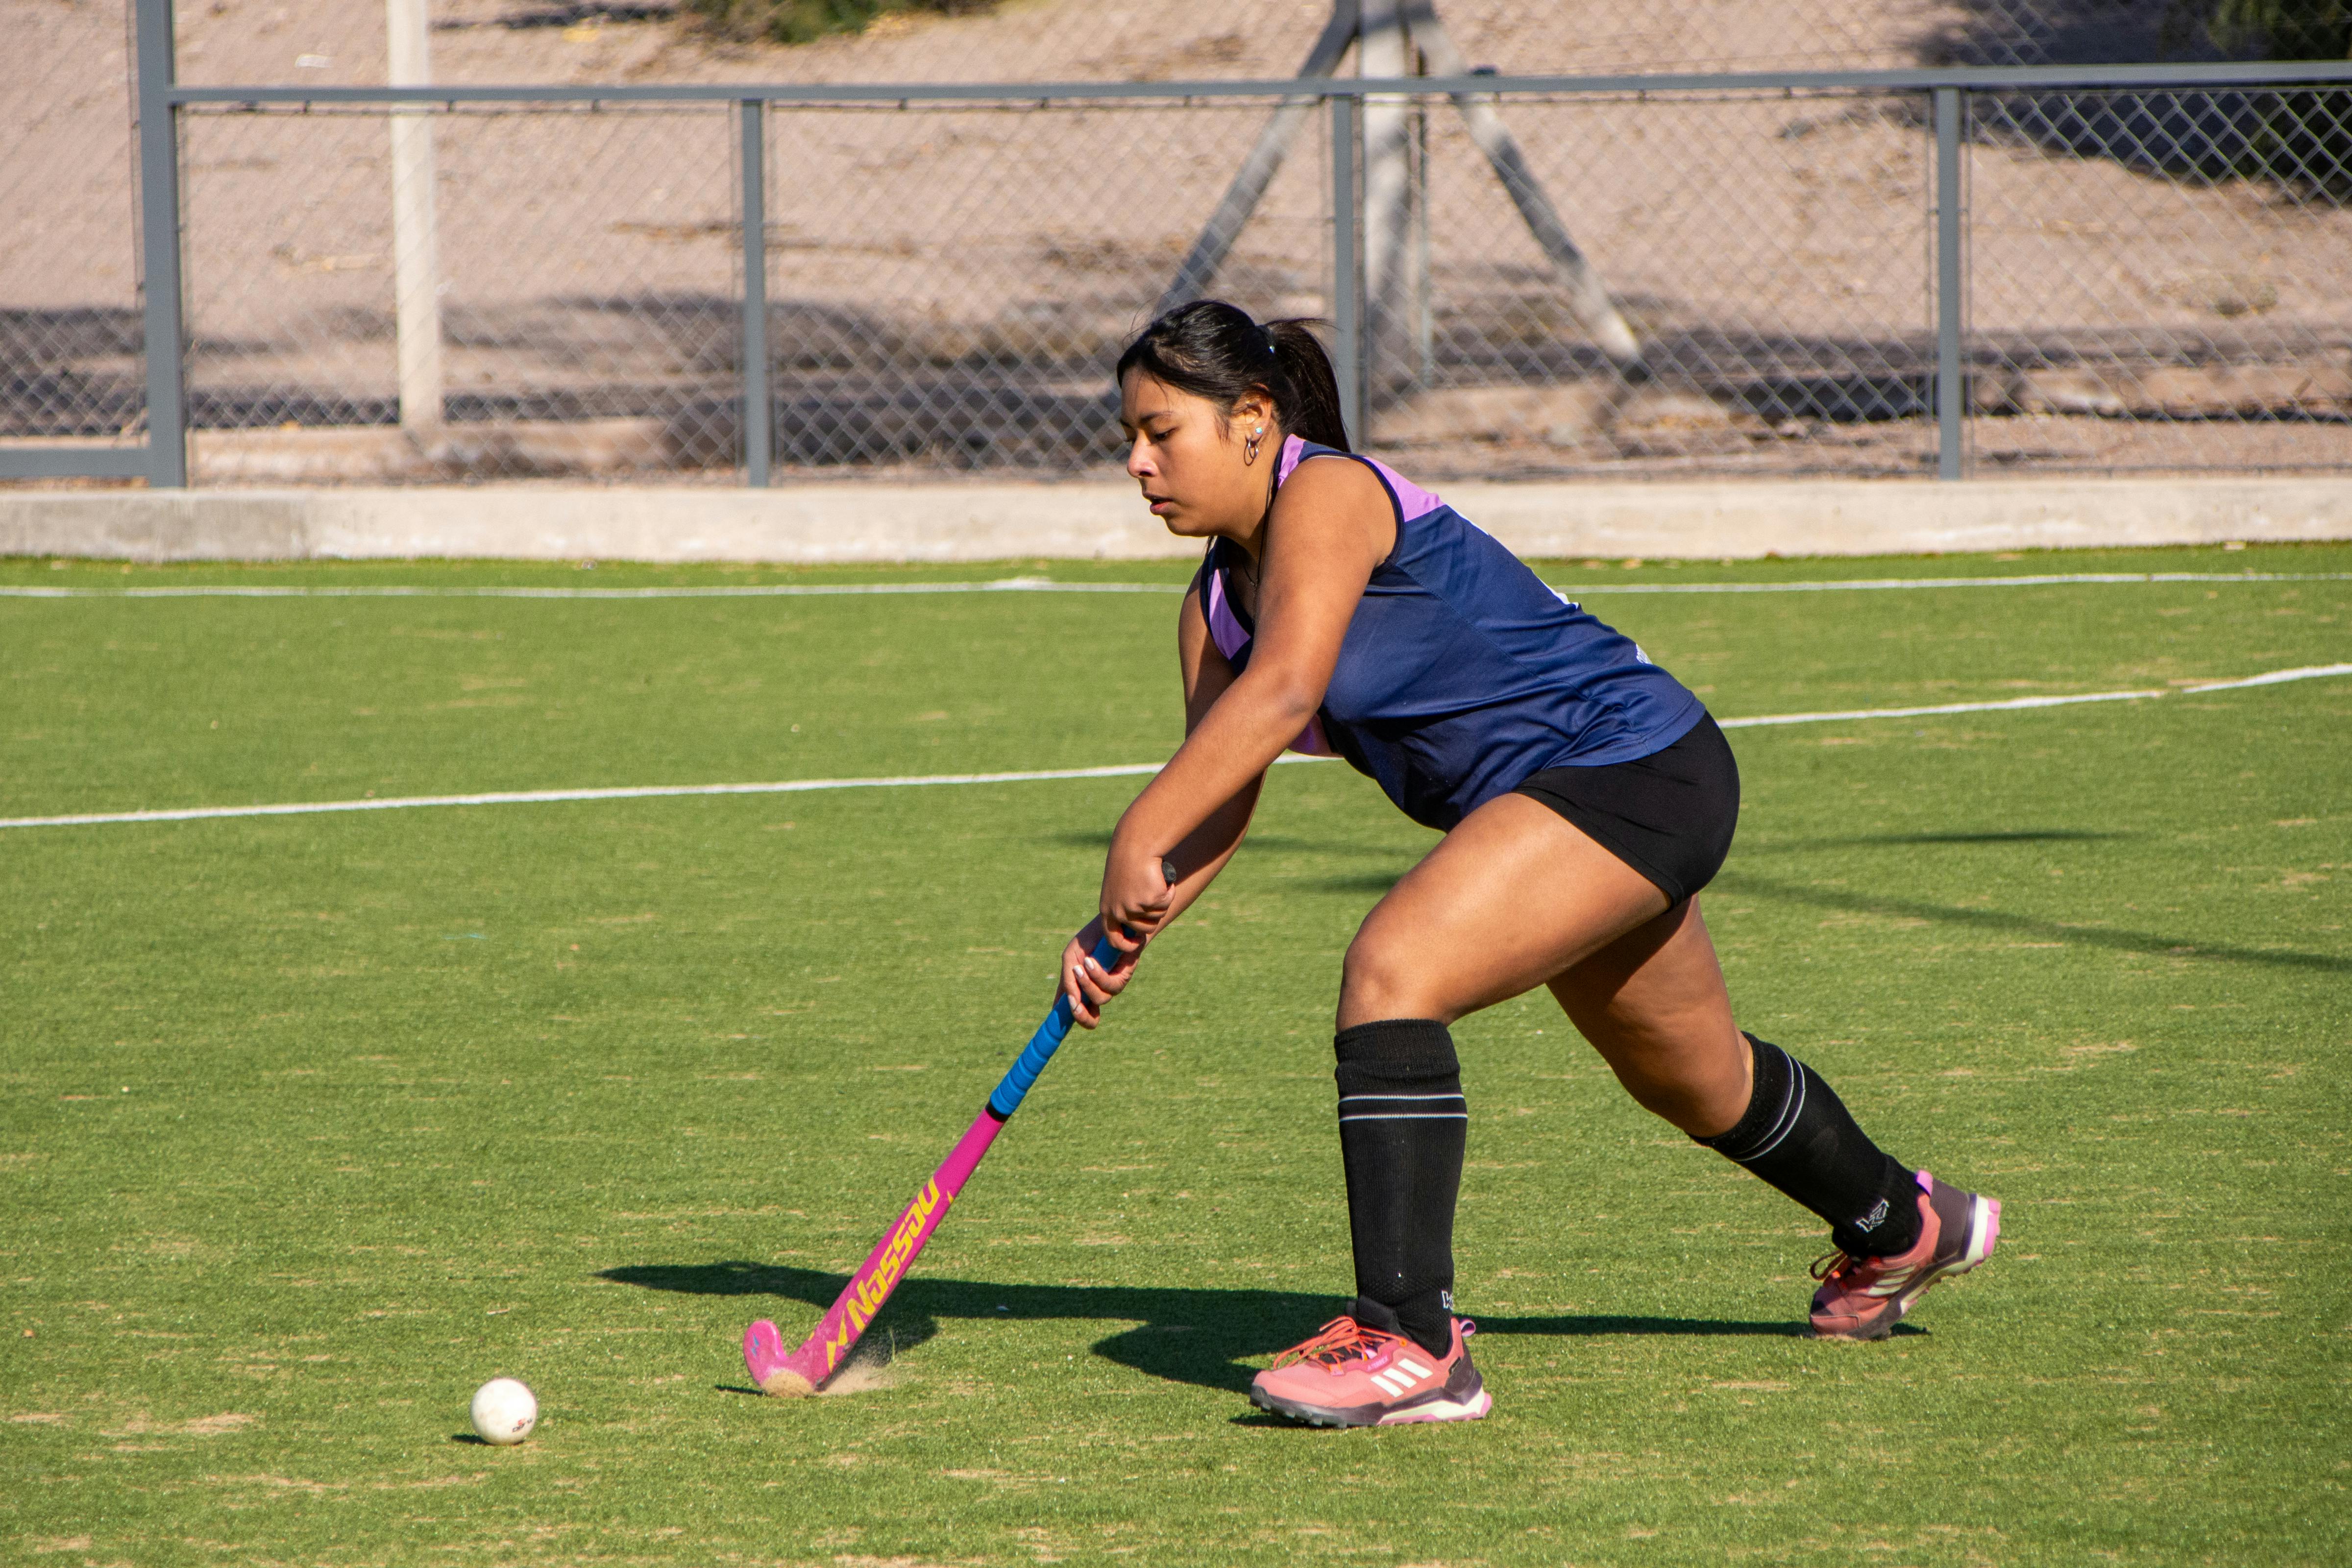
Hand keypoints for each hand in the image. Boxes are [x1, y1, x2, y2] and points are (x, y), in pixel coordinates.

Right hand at [1059, 915, 1138, 1029]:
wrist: (1113, 923)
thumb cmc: (1090, 939)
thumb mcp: (1071, 957)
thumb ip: (1068, 980)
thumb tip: (1071, 1003)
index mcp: (1080, 988)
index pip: (1073, 1011)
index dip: (1066, 1021)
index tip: (1056, 1025)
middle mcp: (1095, 991)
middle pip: (1091, 1020)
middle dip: (1081, 1016)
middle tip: (1074, 1007)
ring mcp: (1109, 986)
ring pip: (1099, 999)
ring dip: (1087, 984)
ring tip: (1081, 965)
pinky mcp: (1123, 977)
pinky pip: (1110, 986)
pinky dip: (1098, 975)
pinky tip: (1091, 962)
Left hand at [1099, 845, 1176, 956]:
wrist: (1136, 844)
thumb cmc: (1128, 862)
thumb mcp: (1119, 886)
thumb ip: (1123, 905)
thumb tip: (1134, 927)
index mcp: (1107, 910)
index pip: (1113, 939)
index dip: (1126, 944)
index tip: (1137, 942)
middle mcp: (1120, 912)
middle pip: (1143, 929)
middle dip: (1153, 917)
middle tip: (1154, 899)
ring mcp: (1136, 908)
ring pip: (1157, 916)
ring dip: (1161, 902)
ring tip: (1154, 881)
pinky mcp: (1151, 900)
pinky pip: (1167, 902)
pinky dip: (1168, 891)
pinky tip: (1161, 877)